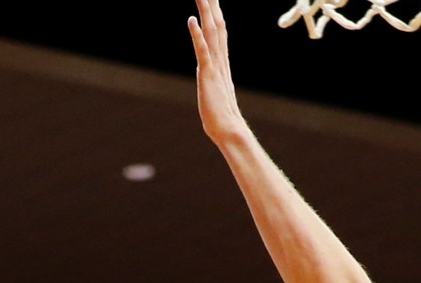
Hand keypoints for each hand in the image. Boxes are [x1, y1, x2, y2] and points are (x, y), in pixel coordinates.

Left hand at [189, 0, 249, 144]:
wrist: (229, 131)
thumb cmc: (221, 117)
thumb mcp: (215, 92)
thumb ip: (214, 81)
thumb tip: (212, 78)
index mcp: (222, 62)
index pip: (219, 31)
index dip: (215, 11)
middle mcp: (220, 60)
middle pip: (217, 25)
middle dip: (212, 4)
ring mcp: (215, 67)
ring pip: (211, 32)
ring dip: (205, 11)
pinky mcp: (208, 76)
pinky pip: (202, 51)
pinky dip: (197, 35)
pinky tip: (191, 20)